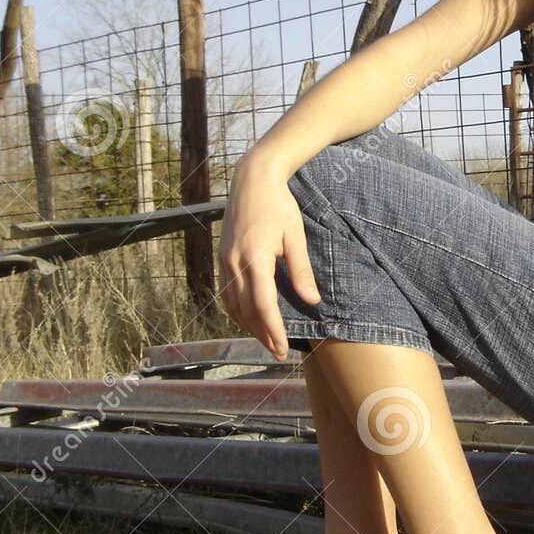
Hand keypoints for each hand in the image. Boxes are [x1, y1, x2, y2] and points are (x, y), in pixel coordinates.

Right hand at [217, 155, 320, 359]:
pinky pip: (225, 292)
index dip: (272, 330)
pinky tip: (247, 318)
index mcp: (255, 258)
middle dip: (261, 334)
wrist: (252, 180)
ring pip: (232, 304)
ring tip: (265, 340)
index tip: (282, 349)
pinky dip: (236, 310)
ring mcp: (224, 260)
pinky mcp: (221, 257)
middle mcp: (234, 262)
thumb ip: (301, 271)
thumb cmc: (279, 206)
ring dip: (247, 325)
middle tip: (277, 352)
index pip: (263, 305)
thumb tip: (312, 301)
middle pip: (246, 311)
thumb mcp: (295, 237)